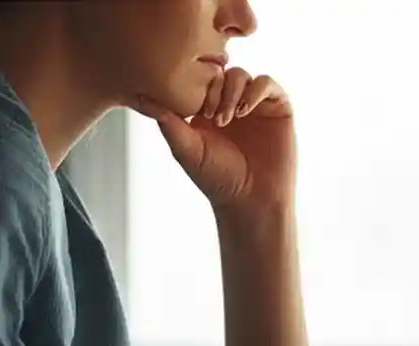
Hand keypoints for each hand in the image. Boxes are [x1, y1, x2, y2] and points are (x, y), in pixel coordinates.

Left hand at [130, 67, 295, 216]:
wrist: (252, 200)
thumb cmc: (218, 180)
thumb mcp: (185, 148)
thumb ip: (167, 121)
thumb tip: (140, 97)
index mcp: (207, 110)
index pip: (199, 80)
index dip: (196, 87)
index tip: (195, 111)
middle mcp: (232, 104)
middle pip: (220, 72)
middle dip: (214, 89)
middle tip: (212, 115)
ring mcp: (255, 105)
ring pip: (242, 75)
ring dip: (233, 91)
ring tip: (229, 117)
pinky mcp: (278, 108)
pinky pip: (267, 83)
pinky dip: (256, 90)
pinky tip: (245, 111)